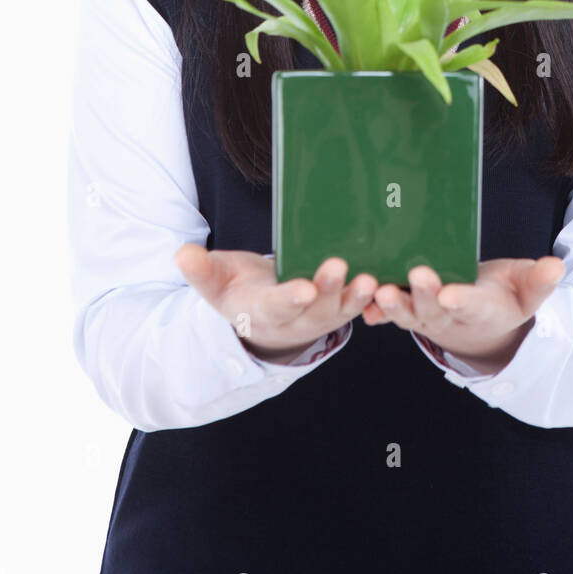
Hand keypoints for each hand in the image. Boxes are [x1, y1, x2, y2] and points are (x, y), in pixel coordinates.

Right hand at [175, 247, 376, 361]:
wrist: (264, 314)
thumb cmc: (239, 290)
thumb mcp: (215, 282)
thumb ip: (201, 271)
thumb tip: (180, 254)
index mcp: (262, 311)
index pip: (277, 306)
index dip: (291, 299)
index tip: (304, 290)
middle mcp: (296, 319)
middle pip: (316, 308)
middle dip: (329, 289)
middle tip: (340, 266)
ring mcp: (323, 316)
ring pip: (343, 309)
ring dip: (358, 295)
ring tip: (372, 279)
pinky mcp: (342, 308)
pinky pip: (361, 305)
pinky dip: (376, 298)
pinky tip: (391, 280)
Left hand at [362, 257, 564, 372]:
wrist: (477, 324)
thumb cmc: (503, 297)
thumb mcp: (527, 291)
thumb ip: (539, 282)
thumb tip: (556, 266)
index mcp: (480, 309)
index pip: (471, 305)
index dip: (461, 301)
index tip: (452, 294)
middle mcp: (449, 316)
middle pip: (434, 308)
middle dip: (425, 294)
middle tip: (417, 274)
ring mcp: (424, 315)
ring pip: (406, 313)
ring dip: (392, 304)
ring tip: (382, 291)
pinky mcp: (406, 311)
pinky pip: (387, 313)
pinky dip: (374, 310)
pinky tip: (363, 302)